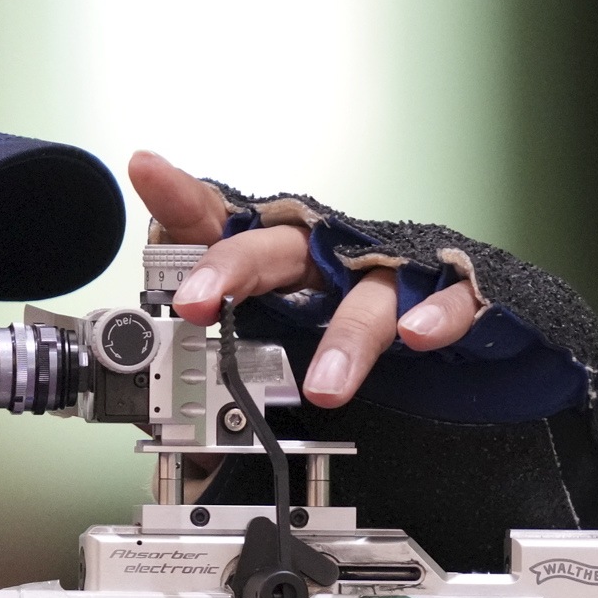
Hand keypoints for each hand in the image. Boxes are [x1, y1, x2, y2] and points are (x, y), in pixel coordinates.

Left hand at [129, 151, 481, 408]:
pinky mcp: (448, 295)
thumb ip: (217, 389)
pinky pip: (448, 300)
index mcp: (276, 265)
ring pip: (362, 293)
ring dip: (345, 337)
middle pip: (276, 247)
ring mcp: (388, 275)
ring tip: (326, 386)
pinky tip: (417, 336)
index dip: (183, 200)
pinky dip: (436, 316)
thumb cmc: (345, 335)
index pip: (221, 225)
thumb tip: (167, 426)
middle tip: (197, 300)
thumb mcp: (266, 367)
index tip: (146, 170)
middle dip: (233, 267)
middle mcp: (328, 258)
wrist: (450, 335)